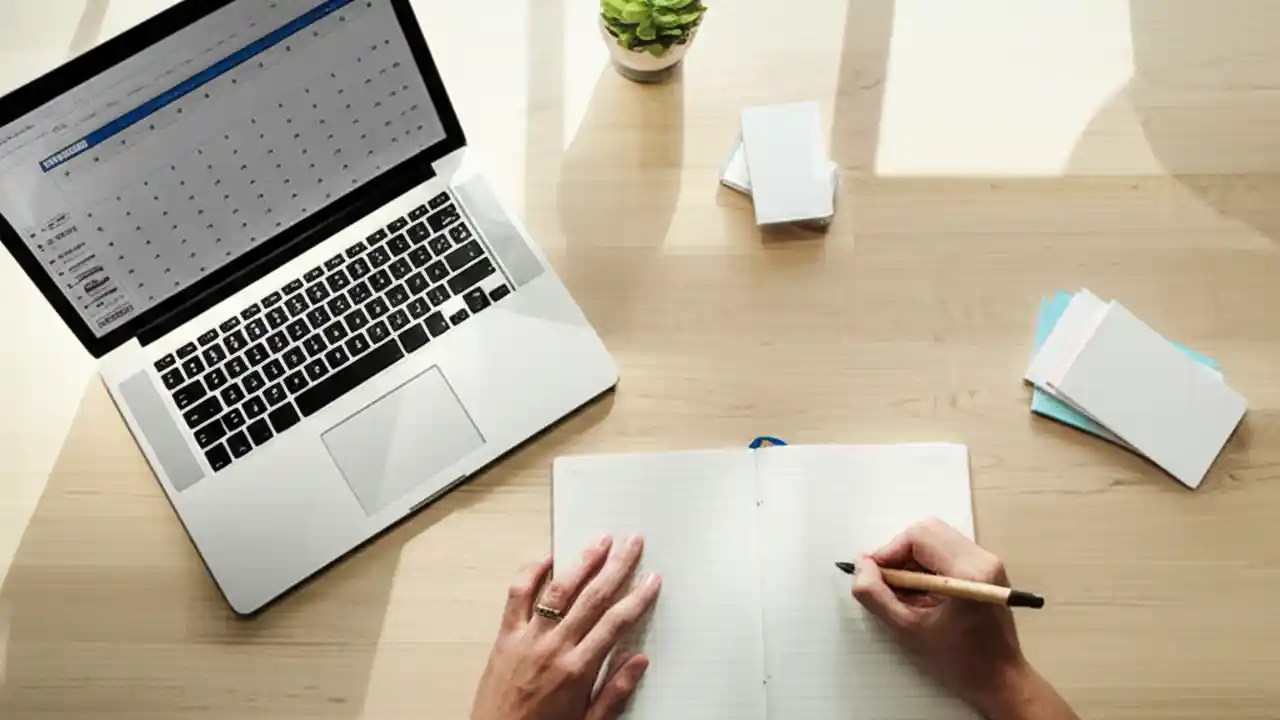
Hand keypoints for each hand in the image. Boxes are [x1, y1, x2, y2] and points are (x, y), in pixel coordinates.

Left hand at [471, 535, 661, 719]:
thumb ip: (614, 691)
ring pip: (559, 590)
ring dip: (582, 562)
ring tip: (600, 541)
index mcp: (577, 670)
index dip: (637, 597)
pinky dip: (531, 572)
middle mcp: (553, 648)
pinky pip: (517, 595)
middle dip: (617, 567)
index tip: (651, 579)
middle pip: (592, 597)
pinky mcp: (505, 636)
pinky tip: (547, 556)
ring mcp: (527, 638)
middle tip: (632, 544)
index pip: (615, 623)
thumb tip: (639, 661)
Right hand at [851, 518, 1027, 715]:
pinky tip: (921, 592)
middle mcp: (982, 558)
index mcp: (967, 572)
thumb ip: (875, 595)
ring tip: (904, 591)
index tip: (873, 576)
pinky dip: (926, 565)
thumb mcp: (907, 630)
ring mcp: (988, 562)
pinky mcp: (987, 569)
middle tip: (887, 582)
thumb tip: (861, 565)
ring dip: (911, 559)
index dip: (888, 552)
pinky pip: (947, 550)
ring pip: (936, 539)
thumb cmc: (958, 661)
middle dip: (899, 552)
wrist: (1001, 679)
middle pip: (927, 531)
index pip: (918, 537)